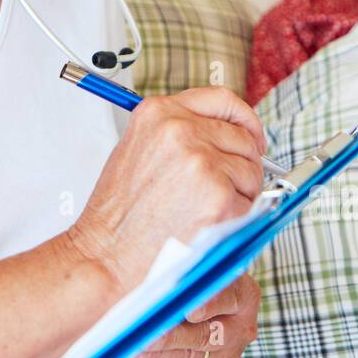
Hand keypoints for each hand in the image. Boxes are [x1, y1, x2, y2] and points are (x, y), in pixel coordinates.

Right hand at [68, 87, 266, 295]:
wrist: (106, 258)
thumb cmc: (118, 216)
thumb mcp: (138, 151)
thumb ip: (177, 134)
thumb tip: (223, 135)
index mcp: (158, 113)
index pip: (221, 99)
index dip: (243, 118)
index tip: (250, 135)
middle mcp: (180, 130)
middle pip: (242, 137)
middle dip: (241, 164)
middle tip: (221, 189)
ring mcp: (201, 161)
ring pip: (251, 171)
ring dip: (240, 193)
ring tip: (203, 211)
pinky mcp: (219, 196)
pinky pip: (251, 202)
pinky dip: (238, 217)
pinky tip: (206, 226)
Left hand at [119, 272, 259, 357]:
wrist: (206, 293)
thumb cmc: (196, 270)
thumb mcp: (196, 260)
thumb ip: (185, 266)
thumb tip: (158, 270)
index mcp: (244, 294)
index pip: (229, 297)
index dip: (209, 303)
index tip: (189, 309)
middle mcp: (240, 328)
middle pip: (207, 335)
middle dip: (173, 336)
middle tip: (147, 334)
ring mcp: (226, 353)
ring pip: (189, 357)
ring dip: (157, 354)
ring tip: (130, 348)